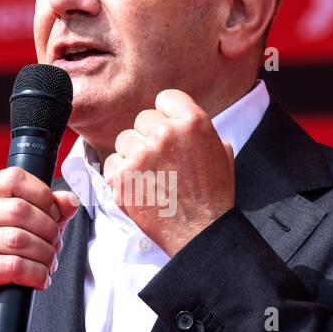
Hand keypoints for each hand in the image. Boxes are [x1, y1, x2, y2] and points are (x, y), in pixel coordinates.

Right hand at [0, 167, 79, 331]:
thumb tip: (70, 201)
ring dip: (44, 254)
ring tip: (48, 264)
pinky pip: (13, 266)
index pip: (14, 178)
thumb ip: (52, 210)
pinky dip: (35, 274)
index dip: (43, 196)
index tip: (55, 216)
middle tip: (54, 246)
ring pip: (17, 239)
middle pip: (18, 209)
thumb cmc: (3, 258)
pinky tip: (39, 279)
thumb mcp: (30, 228)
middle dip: (47, 230)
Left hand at [103, 89, 234, 256]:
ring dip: (134, 155)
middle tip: (161, 161)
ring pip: (125, 139)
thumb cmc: (213, 196)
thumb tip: (182, 120)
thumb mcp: (220, 152)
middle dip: (150, 137)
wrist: (200, 232)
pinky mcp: (122, 175)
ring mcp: (141, 154)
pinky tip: (140, 187)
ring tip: (152, 176)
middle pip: (143, 119)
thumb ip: (199, 130)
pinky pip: (112, 161)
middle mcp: (165, 133)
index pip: (165, 98)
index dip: (166, 114)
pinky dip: (121, 174)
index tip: (168, 130)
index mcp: (193, 122)